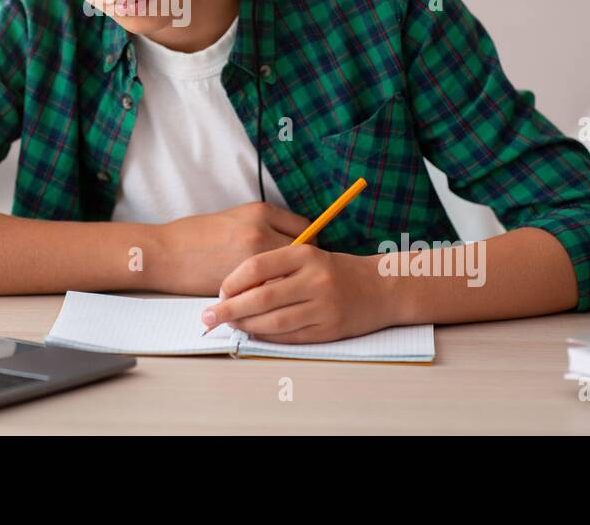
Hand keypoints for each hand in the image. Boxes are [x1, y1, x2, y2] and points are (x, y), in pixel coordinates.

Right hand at [153, 201, 310, 295]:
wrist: (165, 253)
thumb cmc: (194, 236)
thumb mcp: (234, 219)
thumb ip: (263, 228)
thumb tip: (290, 244)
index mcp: (260, 212)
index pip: (305, 228)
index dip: (306, 244)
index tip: (302, 254)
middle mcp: (261, 231)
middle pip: (304, 252)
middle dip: (302, 266)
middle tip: (295, 276)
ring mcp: (253, 258)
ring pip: (291, 274)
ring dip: (291, 282)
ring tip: (284, 289)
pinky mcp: (243, 282)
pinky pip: (272, 290)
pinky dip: (273, 295)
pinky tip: (265, 298)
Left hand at [200, 245, 399, 342]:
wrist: (380, 287)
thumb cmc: (334, 270)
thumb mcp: (307, 256)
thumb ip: (275, 267)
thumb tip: (234, 289)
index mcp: (305, 254)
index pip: (256, 267)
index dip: (232, 282)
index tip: (219, 292)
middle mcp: (315, 279)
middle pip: (261, 298)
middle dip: (229, 309)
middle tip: (208, 317)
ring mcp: (323, 306)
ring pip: (273, 321)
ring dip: (246, 326)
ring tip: (230, 325)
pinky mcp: (329, 329)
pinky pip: (289, 336)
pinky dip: (267, 337)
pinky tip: (254, 333)